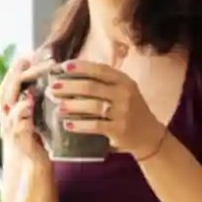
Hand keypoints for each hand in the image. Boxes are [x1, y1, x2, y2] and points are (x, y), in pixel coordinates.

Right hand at [0, 54, 53, 161]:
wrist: (32, 169)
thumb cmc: (38, 142)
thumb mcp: (38, 117)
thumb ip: (39, 101)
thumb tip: (53, 80)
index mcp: (11, 107)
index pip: (12, 80)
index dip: (19, 66)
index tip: (33, 52)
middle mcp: (7, 115)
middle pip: (11, 85)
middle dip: (25, 69)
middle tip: (43, 58)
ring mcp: (10, 127)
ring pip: (10, 99)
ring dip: (25, 83)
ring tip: (42, 71)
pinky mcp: (18, 139)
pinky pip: (17, 122)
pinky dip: (22, 111)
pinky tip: (30, 101)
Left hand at [48, 59, 167, 158]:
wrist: (148, 135)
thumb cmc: (129, 109)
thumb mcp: (123, 91)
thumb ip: (103, 83)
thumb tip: (70, 75)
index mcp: (124, 81)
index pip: (100, 69)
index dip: (80, 67)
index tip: (63, 66)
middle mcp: (124, 94)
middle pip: (91, 87)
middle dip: (69, 86)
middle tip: (53, 88)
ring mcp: (122, 112)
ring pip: (92, 106)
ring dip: (71, 105)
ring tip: (57, 106)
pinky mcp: (119, 129)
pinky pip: (95, 126)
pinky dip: (79, 125)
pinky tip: (68, 124)